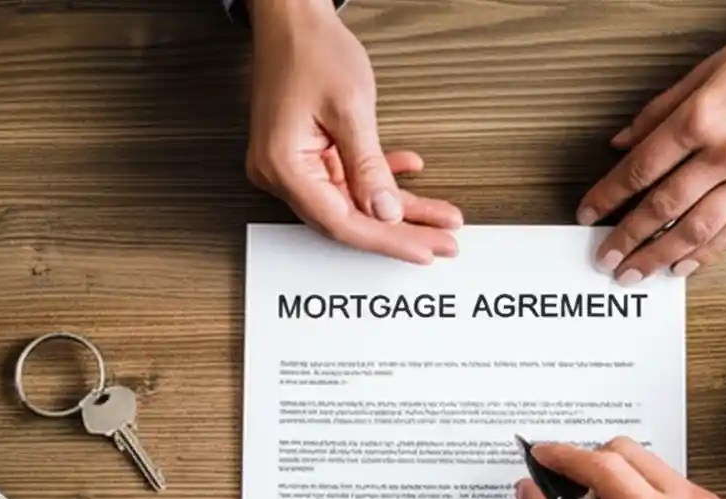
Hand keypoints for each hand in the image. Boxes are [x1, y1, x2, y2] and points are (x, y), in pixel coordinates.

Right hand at [247, 0, 462, 263]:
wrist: (291, 17)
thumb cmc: (311, 49)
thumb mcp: (351, 109)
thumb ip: (369, 167)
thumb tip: (386, 212)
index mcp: (283, 167)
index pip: (342, 222)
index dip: (388, 239)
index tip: (425, 249)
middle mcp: (281, 174)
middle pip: (348, 218)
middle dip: (401, 230)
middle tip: (443, 241)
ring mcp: (292, 165)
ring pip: (353, 201)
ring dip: (398, 207)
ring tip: (440, 216)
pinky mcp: (306, 154)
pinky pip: (347, 178)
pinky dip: (380, 178)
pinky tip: (410, 174)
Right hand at [516, 439, 725, 498]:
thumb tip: (530, 497)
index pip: (600, 464)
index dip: (562, 456)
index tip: (541, 457)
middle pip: (625, 452)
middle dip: (589, 466)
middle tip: (568, 498)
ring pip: (647, 464)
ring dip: (616, 481)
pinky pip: (667, 485)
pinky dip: (641, 495)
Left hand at [580, 0, 725, 280]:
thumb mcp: (707, 69)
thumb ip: (659, 110)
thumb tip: (620, 142)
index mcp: (701, 117)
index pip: (640, 168)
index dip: (608, 196)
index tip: (588, 214)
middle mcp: (725, 152)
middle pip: (663, 205)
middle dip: (627, 237)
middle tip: (605, 258)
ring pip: (697, 227)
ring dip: (659, 254)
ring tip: (635, 272)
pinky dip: (706, 253)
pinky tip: (682, 266)